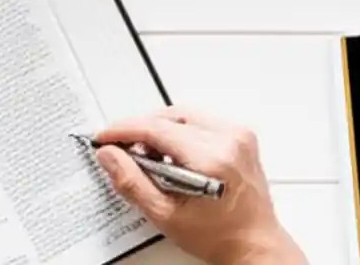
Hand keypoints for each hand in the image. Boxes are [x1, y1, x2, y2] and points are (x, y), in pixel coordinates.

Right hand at [95, 107, 305, 264]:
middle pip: (169, 117)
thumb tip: (110, 156)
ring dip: (160, 130)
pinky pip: (200, 121)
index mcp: (212, 158)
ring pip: (184, 115)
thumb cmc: (219, 236)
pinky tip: (173, 154)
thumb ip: (132, 182)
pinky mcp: (241, 136)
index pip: (156, 128)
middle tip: (124, 151)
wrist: (254, 244)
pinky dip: (180, 131)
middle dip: (140, 130)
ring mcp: (238, 135)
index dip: (123, 130)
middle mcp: (228, 140)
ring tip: (150, 157)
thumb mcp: (166, 215)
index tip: (105, 137)